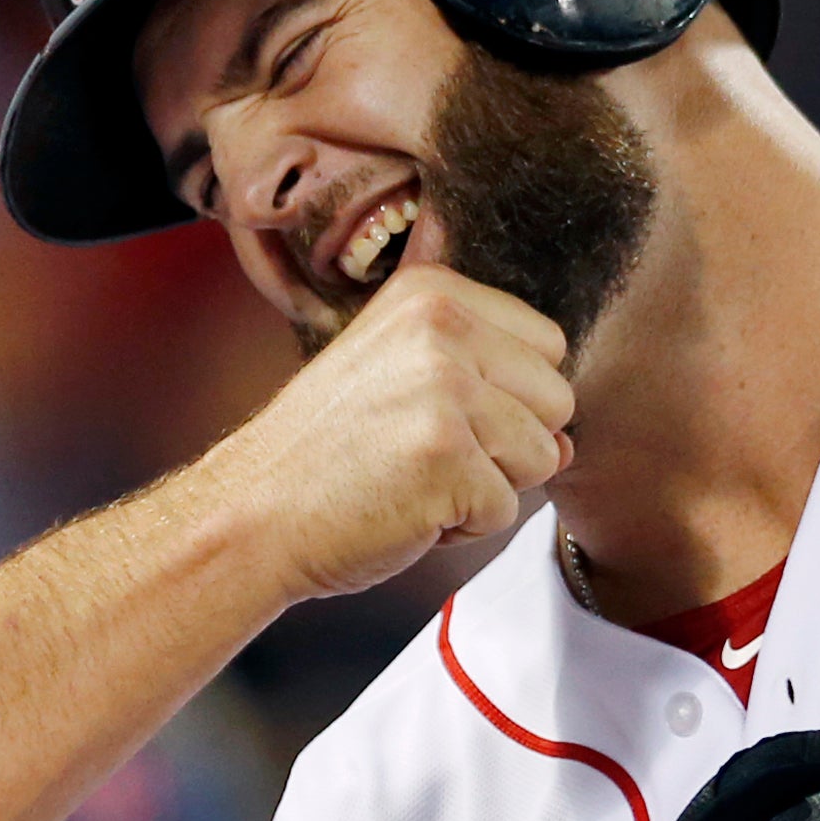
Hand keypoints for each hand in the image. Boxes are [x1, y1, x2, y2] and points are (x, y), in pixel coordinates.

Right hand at [198, 263, 574, 599]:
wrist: (250, 513)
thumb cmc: (321, 454)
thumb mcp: (393, 377)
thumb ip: (487, 386)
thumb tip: (569, 443)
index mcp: (431, 293)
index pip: (547, 345)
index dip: (504, 396)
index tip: (428, 412)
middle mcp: (442, 327)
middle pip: (557, 399)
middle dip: (505, 444)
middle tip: (418, 452)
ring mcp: (445, 391)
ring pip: (543, 458)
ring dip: (485, 487)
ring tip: (410, 479)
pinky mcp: (447, 459)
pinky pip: (505, 510)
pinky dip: (460, 527)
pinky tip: (401, 509)